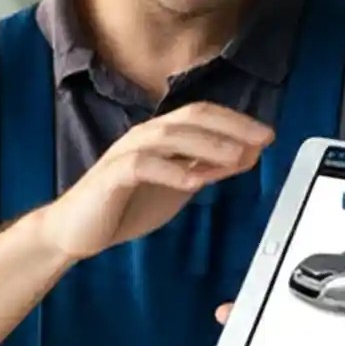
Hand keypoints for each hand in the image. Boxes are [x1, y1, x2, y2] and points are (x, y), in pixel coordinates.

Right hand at [37, 102, 273, 260]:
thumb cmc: (125, 204)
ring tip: (236, 157)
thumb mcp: (178, 185)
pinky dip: (170, 170)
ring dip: (207, 145)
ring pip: (169, 135)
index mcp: (162, 135)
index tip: (267, 135)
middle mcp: (145, 135)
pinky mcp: (112, 175)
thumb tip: (244, 157)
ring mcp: (127, 152)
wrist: (77, 230)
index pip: (204, 115)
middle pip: (191, 116)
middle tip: (261, 140)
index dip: (237, 122)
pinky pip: (142, 165)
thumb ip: (207, 169)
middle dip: (230, 126)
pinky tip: (193, 180)